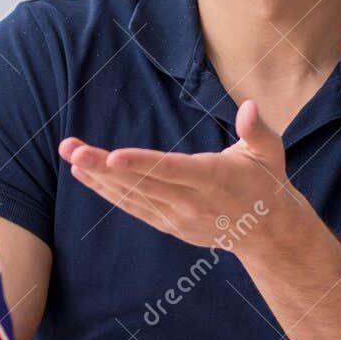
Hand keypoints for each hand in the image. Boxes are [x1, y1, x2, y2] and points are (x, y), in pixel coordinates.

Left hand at [59, 99, 303, 250]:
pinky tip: (84, 175)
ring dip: (97, 176)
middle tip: (71, 148)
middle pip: (141, 183)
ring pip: (131, 196)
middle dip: (103, 166)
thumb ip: (257, 130)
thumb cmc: (265, 182)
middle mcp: (191, 201)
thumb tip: (250, 106)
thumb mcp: (269, 153)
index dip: (141, 164)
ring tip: (70, 156)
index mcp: (214, 178)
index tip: (113, 156)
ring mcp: (177, 217)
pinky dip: (107, 191)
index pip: (172, 170)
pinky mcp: (168, 224)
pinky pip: (132, 206)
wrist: (267, 233)